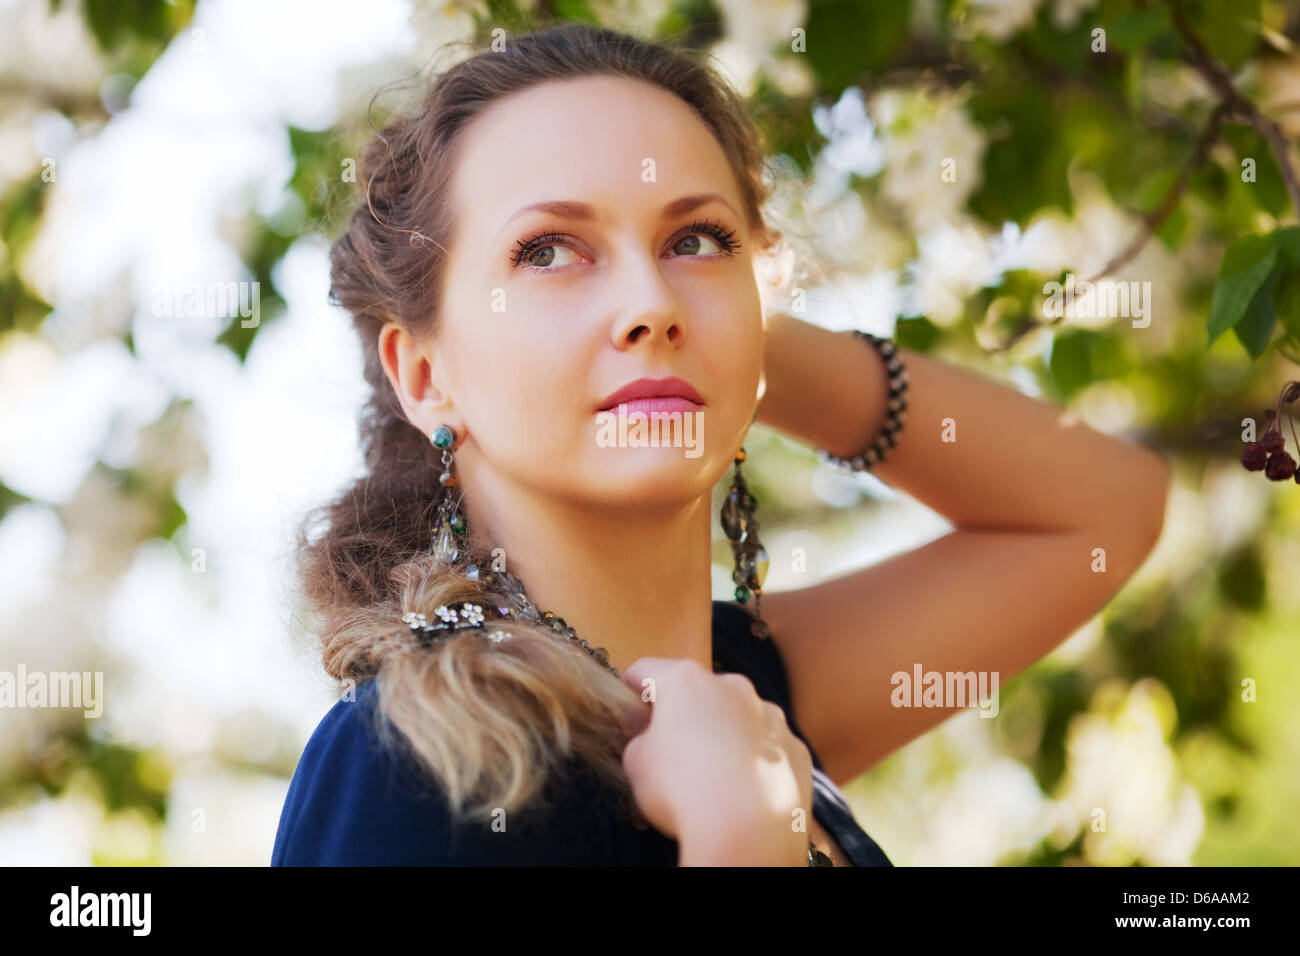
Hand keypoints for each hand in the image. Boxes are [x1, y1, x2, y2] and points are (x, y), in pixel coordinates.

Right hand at [619, 657, 813, 865]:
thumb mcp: (636, 764)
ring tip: (710, 777)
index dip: (631, 690)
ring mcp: (770, 715)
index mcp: (687, 681)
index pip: (647, 670)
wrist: (748, 828)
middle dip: (682, 715)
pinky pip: (766, 747)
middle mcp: (733, 688)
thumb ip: (640, 740)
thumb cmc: (684, 790)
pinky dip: (753, 761)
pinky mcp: (795, 747)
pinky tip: (742, 790)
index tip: (628, 710)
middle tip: (667, 750)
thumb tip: (651, 739)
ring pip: (737, 718)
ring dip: (721, 736)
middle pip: (697, 692)